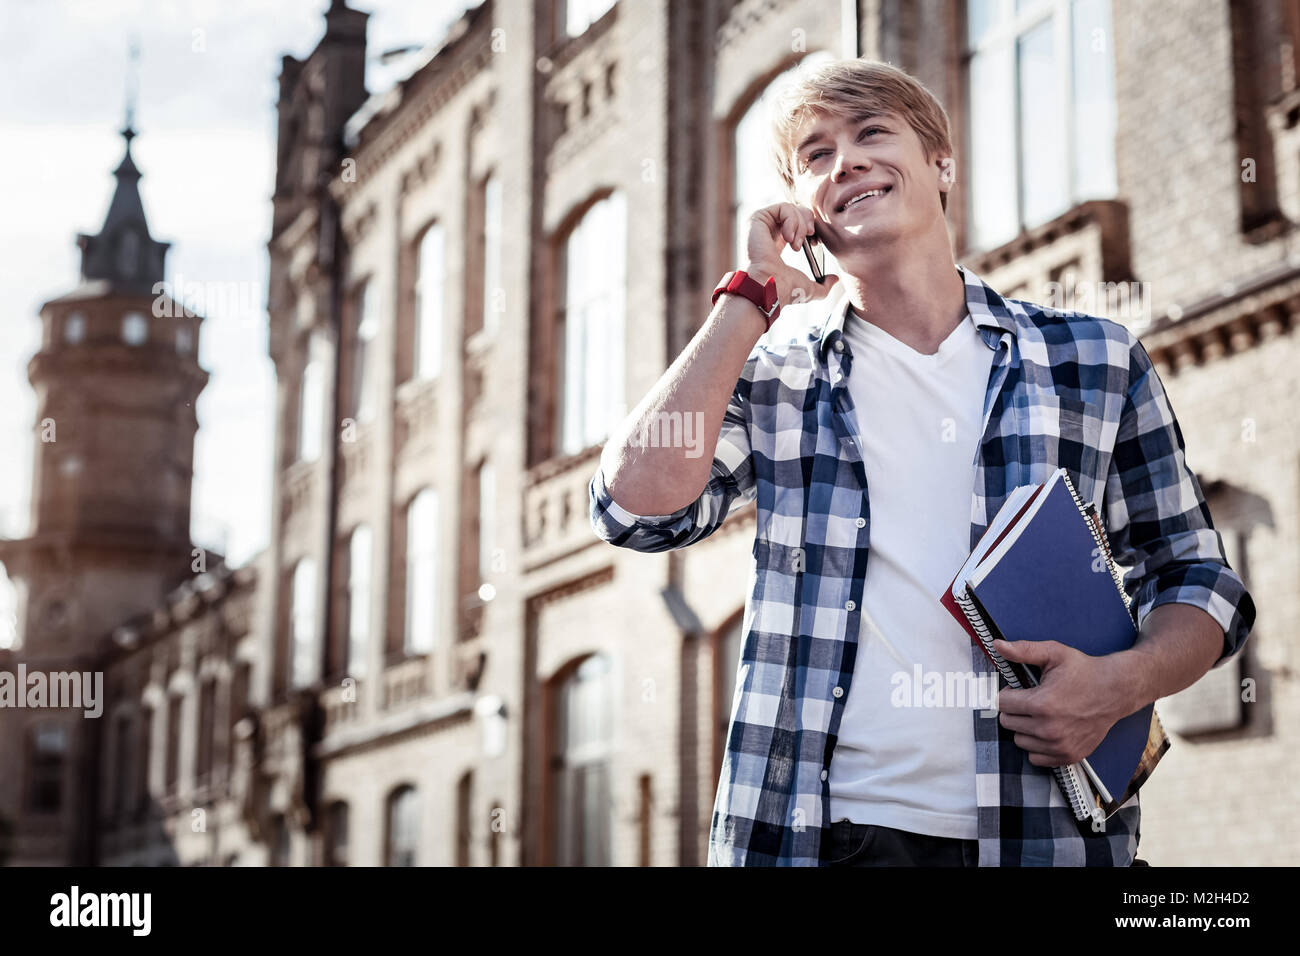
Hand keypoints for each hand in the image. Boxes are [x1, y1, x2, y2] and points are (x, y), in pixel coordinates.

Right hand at [745, 202, 839, 307]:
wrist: (770, 287)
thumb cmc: (783, 289)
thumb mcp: (809, 288)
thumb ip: (823, 285)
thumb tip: (835, 280)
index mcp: (776, 244)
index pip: (796, 224)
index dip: (809, 227)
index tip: (815, 242)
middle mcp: (767, 232)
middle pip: (795, 211)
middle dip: (808, 221)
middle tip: (811, 235)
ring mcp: (761, 225)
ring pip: (791, 208)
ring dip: (800, 224)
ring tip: (796, 243)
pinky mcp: (757, 219)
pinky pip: (783, 207)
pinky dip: (792, 220)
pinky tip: (789, 238)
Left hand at [992, 639, 1138, 767]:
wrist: (1116, 690)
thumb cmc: (1084, 670)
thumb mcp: (1054, 653)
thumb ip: (1023, 650)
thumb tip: (997, 645)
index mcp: (1042, 704)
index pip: (1001, 704)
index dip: (1007, 693)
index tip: (1019, 689)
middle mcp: (1049, 729)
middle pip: (1007, 723)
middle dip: (1014, 710)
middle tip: (1030, 700)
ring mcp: (1059, 745)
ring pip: (1019, 741)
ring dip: (1024, 728)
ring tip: (1040, 714)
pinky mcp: (1068, 756)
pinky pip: (1035, 758)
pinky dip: (1037, 745)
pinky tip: (1047, 729)